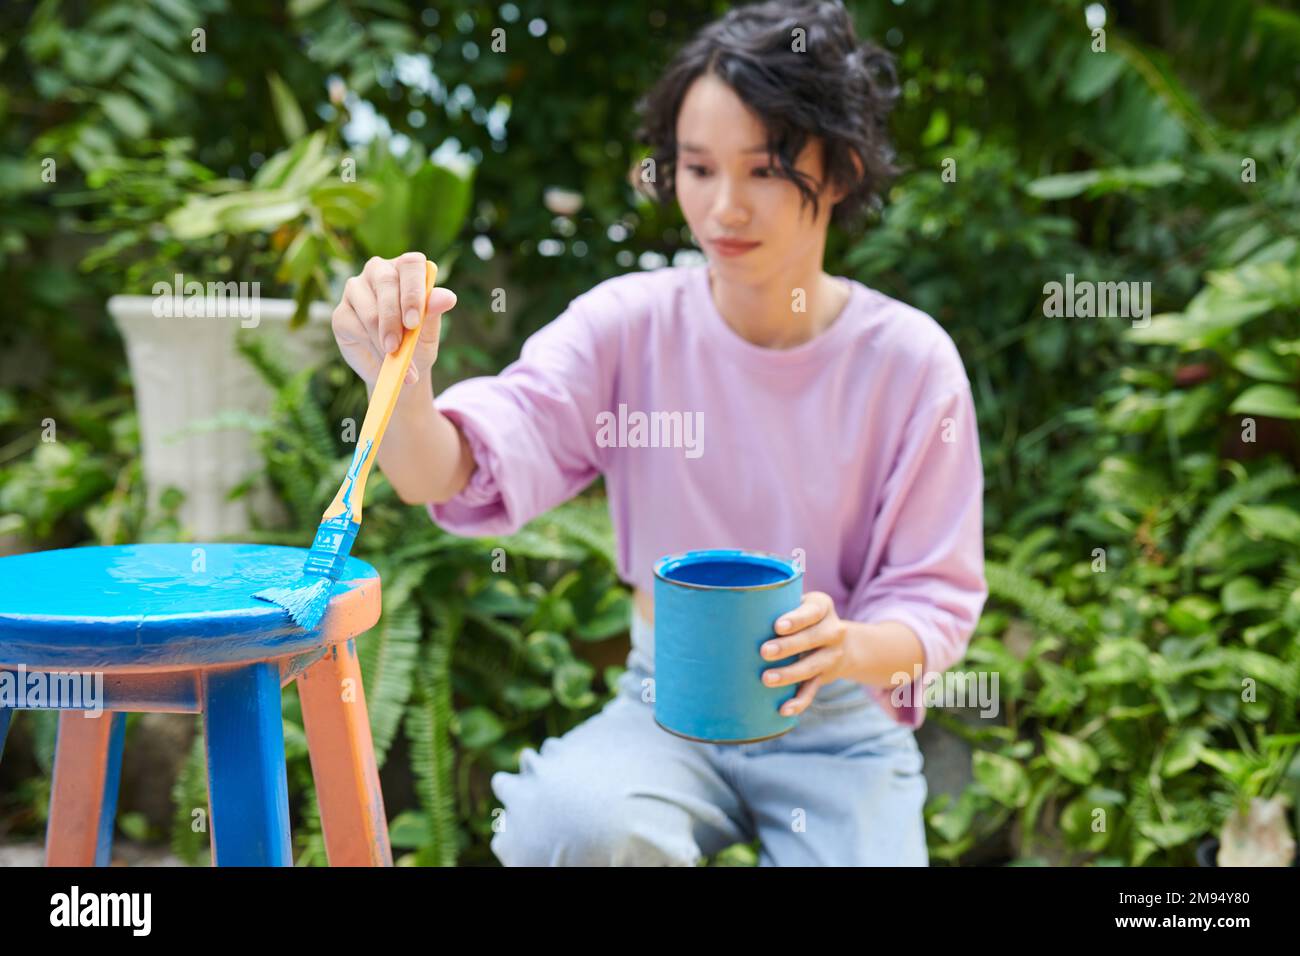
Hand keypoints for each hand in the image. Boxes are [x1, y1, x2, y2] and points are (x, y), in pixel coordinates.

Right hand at [331, 251, 458, 389]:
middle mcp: (379, 272)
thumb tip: (448, 297)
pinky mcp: (341, 313)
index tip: (414, 322)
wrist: (398, 370)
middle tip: (399, 346)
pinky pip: (355, 327)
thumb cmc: (416, 342)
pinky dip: (373, 349)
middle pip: (386, 282)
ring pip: (369, 310)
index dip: (413, 291)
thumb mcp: (429, 329)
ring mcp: (356, 289)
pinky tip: (384, 363)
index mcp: (406, 269)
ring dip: (383, 340)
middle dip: (394, 317)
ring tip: (398, 363)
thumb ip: (433, 311)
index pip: (411, 264)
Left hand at [759, 591, 851, 716]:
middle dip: (788, 646)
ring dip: (789, 674)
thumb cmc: (801, 617)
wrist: (842, 643)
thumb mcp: (797, 603)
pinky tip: (783, 709)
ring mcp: (831, 656)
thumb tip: (730, 608)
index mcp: (822, 607)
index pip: (812, 612)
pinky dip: (799, 702)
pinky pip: (812, 691)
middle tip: (763, 651)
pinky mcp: (825, 677)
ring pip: (811, 667)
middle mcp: (833, 631)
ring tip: (766, 678)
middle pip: (812, 638)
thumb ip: (776, 602)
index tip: (777, 626)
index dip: (796, 619)